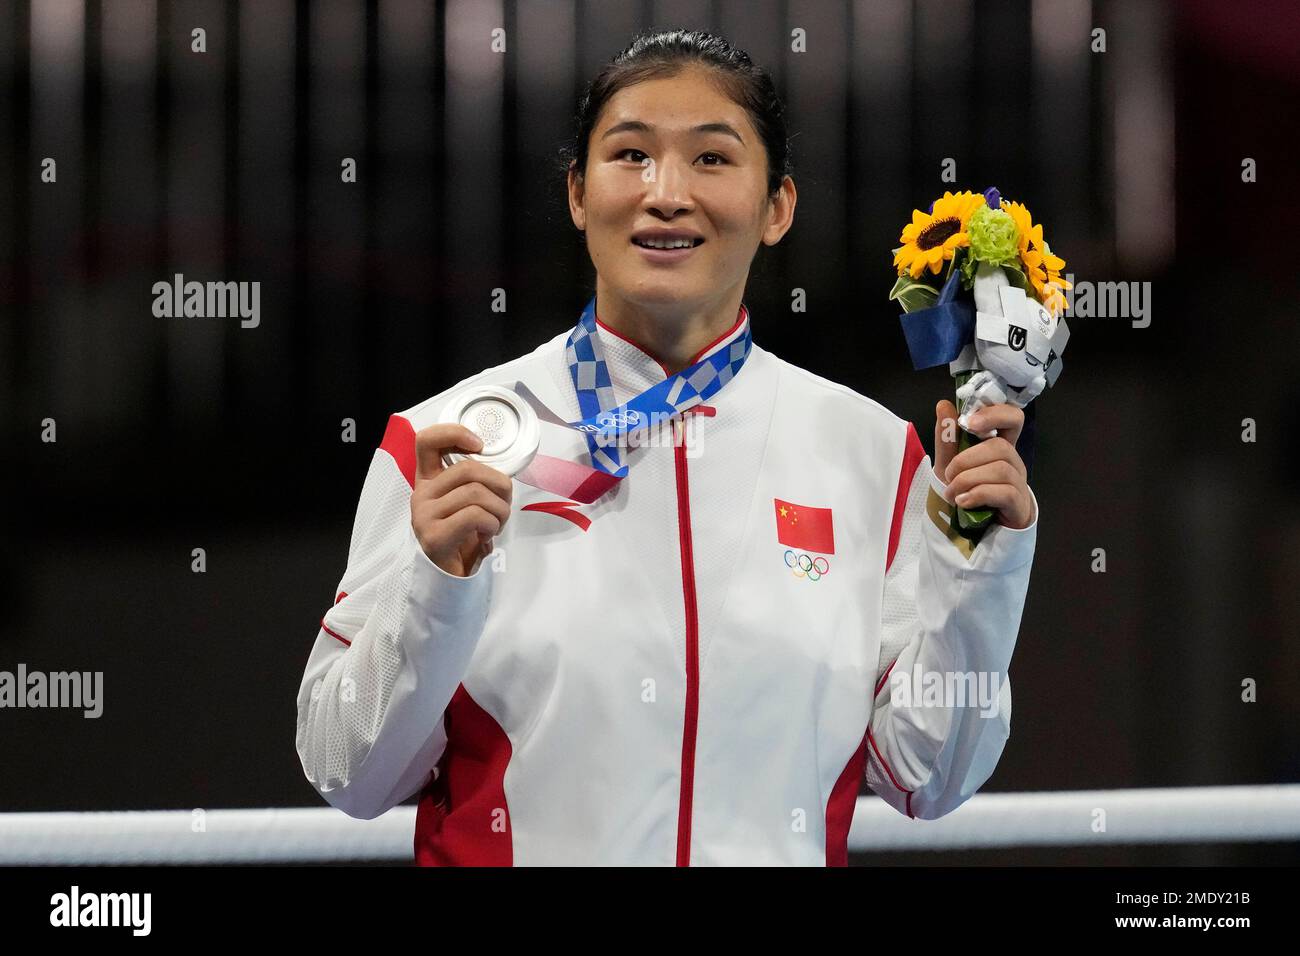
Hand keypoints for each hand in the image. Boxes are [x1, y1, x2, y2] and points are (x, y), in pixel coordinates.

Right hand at [411, 424, 513, 576]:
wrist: (449, 579)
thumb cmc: (463, 538)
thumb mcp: (467, 504)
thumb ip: (474, 482)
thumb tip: (500, 471)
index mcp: (428, 481)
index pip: (428, 440)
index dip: (454, 433)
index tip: (479, 445)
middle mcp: (421, 494)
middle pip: (469, 469)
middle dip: (500, 486)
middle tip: (504, 505)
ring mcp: (424, 515)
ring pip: (476, 493)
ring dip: (500, 510)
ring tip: (497, 524)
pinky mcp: (433, 536)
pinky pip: (475, 516)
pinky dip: (492, 524)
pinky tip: (487, 536)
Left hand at [933, 400, 1035, 529]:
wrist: (979, 530)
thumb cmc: (969, 491)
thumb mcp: (951, 465)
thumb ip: (947, 438)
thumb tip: (944, 404)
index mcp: (1000, 445)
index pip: (1013, 418)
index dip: (995, 414)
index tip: (970, 423)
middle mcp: (1013, 461)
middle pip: (1000, 447)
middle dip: (966, 460)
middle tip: (949, 475)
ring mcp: (1018, 482)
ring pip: (1000, 469)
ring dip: (968, 480)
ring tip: (952, 493)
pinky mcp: (1019, 504)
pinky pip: (1004, 492)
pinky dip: (978, 495)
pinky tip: (963, 502)